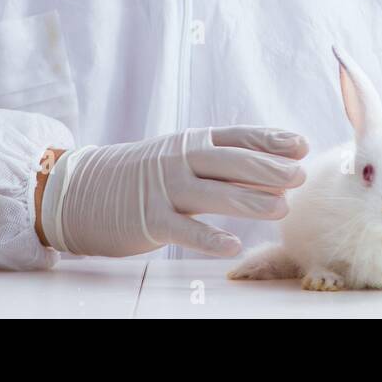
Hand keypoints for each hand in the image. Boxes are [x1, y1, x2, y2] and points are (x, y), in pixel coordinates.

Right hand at [39, 126, 308, 257]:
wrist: (80, 189)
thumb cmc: (139, 176)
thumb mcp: (178, 158)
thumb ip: (217, 162)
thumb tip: (269, 165)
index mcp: (189, 142)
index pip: (236, 135)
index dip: (269, 138)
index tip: (301, 143)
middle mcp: (179, 159)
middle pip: (230, 160)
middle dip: (267, 167)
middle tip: (300, 175)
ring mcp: (164, 189)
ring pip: (213, 193)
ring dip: (249, 200)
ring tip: (282, 208)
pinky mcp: (149, 219)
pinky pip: (184, 230)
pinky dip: (209, 237)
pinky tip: (233, 245)